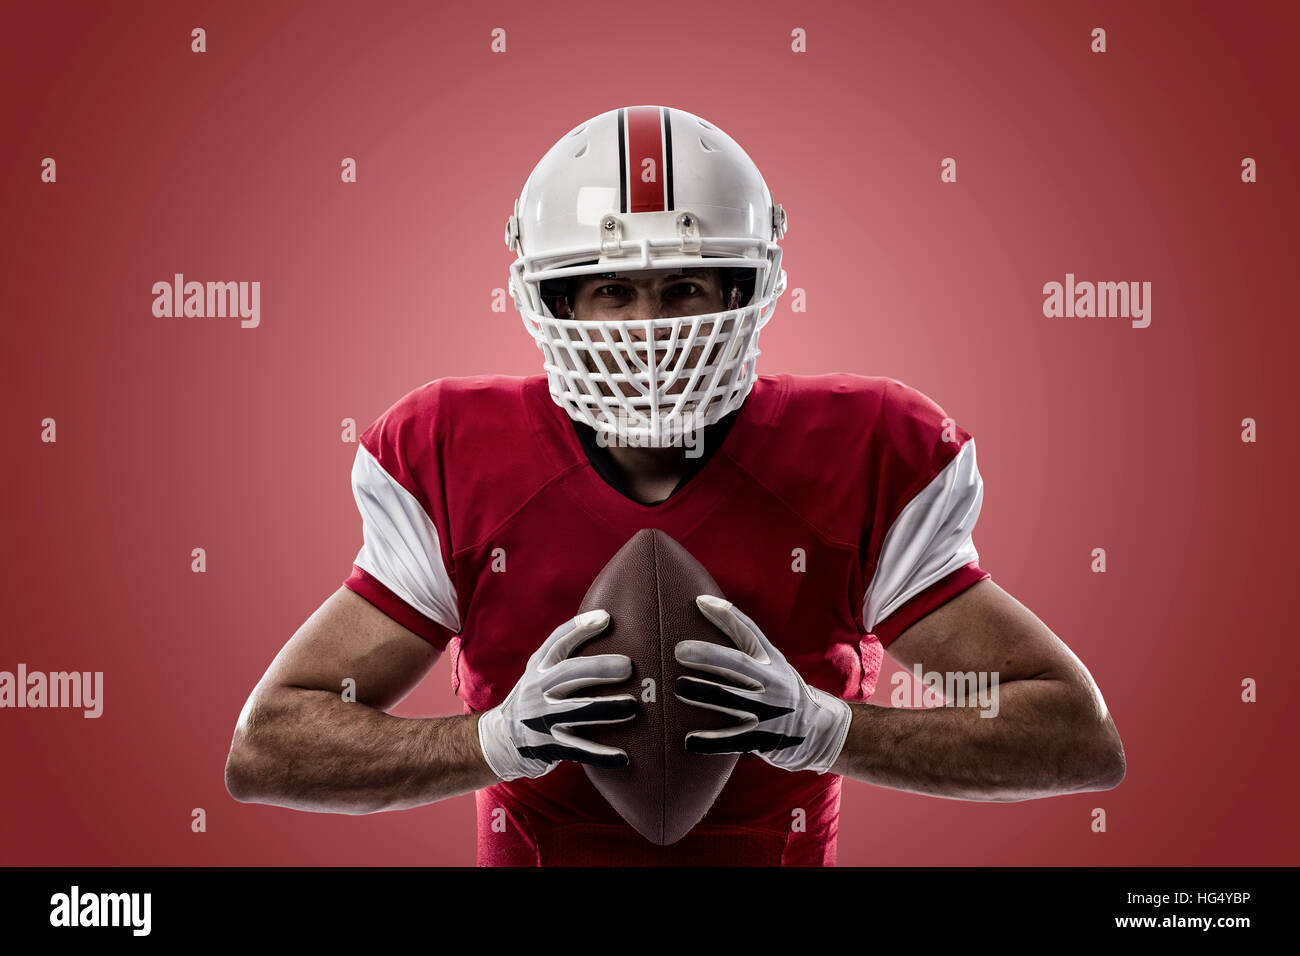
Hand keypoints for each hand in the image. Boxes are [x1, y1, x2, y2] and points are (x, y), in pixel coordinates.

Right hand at [477, 610, 635, 780]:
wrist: (501, 741)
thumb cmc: (534, 699)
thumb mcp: (539, 673)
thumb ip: (563, 654)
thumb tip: (606, 619)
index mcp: (538, 668)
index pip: (558, 642)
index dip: (580, 628)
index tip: (606, 618)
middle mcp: (537, 690)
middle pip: (568, 673)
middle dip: (599, 668)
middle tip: (629, 666)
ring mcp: (542, 719)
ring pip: (576, 711)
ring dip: (606, 708)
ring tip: (632, 707)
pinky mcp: (549, 746)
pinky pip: (579, 750)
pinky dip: (602, 755)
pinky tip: (625, 756)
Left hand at [674, 595, 851, 773]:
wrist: (818, 731)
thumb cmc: (782, 687)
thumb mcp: (771, 661)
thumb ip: (742, 635)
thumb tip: (703, 602)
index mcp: (771, 663)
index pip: (748, 634)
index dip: (725, 617)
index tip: (698, 603)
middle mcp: (771, 685)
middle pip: (738, 665)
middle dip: (708, 656)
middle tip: (679, 650)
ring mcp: (766, 713)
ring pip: (731, 700)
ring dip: (703, 694)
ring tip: (678, 687)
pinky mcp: (760, 740)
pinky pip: (731, 741)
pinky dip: (710, 740)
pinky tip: (689, 739)